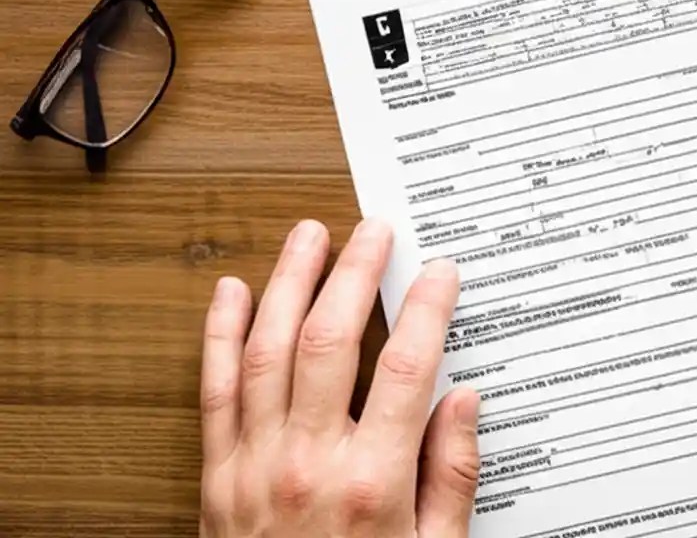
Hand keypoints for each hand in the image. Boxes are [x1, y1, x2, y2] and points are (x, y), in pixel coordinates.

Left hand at [199, 219, 479, 536]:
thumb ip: (452, 477)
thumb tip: (463, 403)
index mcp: (373, 481)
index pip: (407, 367)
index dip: (425, 308)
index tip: (438, 274)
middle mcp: (309, 462)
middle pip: (332, 340)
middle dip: (355, 273)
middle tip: (373, 232)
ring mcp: (255, 464)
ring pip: (269, 349)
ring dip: (290, 283)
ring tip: (308, 236)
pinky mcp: (218, 474)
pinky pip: (215, 390)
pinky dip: (221, 335)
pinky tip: (234, 292)